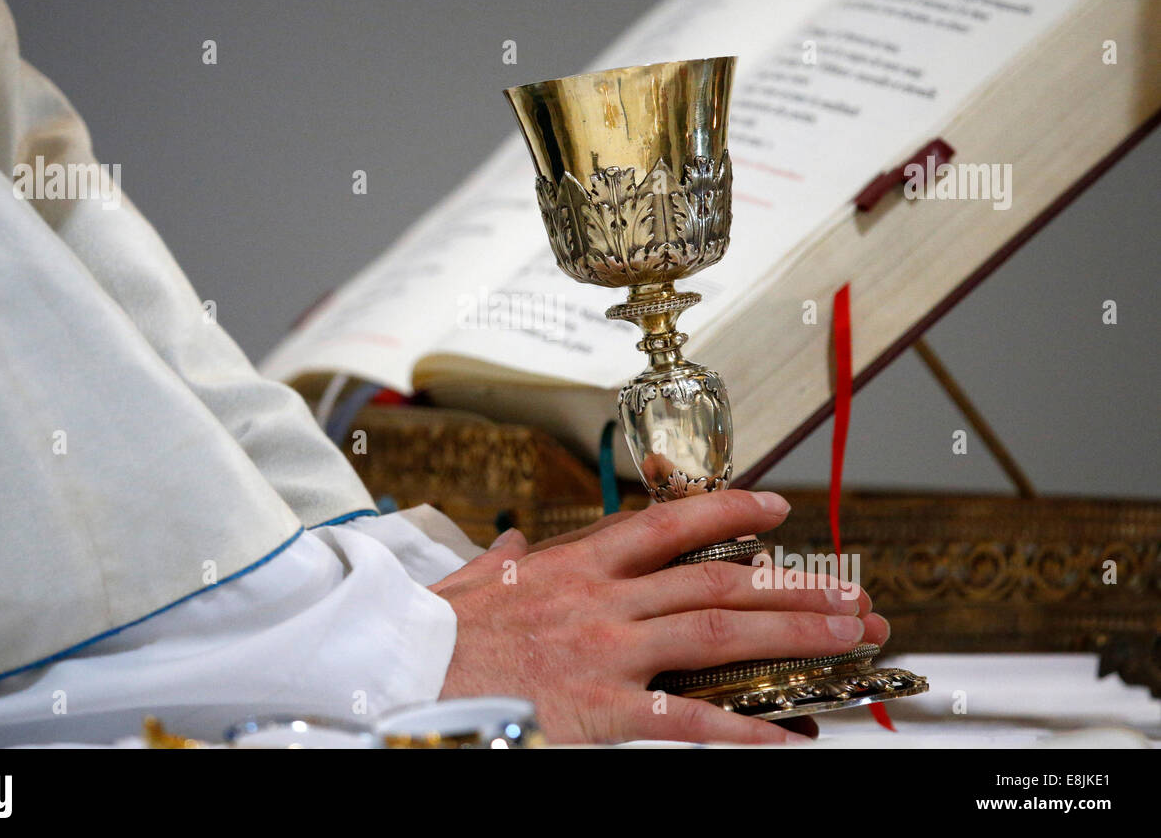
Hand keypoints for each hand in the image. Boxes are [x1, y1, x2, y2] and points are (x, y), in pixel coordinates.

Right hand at [429, 489, 887, 744]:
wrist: (395, 672)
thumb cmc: (431, 632)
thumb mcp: (469, 579)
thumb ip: (500, 560)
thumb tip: (509, 543)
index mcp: (575, 564)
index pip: (669, 525)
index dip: (731, 513)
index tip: (776, 510)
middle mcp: (603, 600)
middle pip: (718, 584)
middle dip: (792, 587)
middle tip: (849, 592)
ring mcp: (606, 652)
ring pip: (719, 635)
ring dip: (793, 634)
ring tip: (848, 637)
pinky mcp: (600, 709)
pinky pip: (687, 720)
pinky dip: (744, 728)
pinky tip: (790, 734)